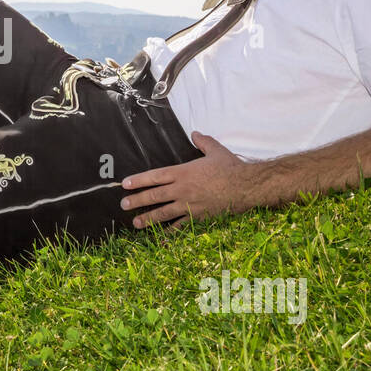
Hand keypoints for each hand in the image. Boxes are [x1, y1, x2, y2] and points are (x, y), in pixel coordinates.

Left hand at [118, 132, 251, 228]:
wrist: (246, 187)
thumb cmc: (231, 167)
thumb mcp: (216, 150)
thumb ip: (203, 142)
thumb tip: (195, 133)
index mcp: (183, 172)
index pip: (155, 176)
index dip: (139, 180)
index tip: (125, 184)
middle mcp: (183, 189)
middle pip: (154, 195)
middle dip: (137, 200)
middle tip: (123, 204)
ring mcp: (190, 205)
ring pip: (164, 213)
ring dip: (148, 218)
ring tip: (135, 223)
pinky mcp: (199, 217)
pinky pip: (181, 226)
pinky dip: (170, 232)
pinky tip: (160, 237)